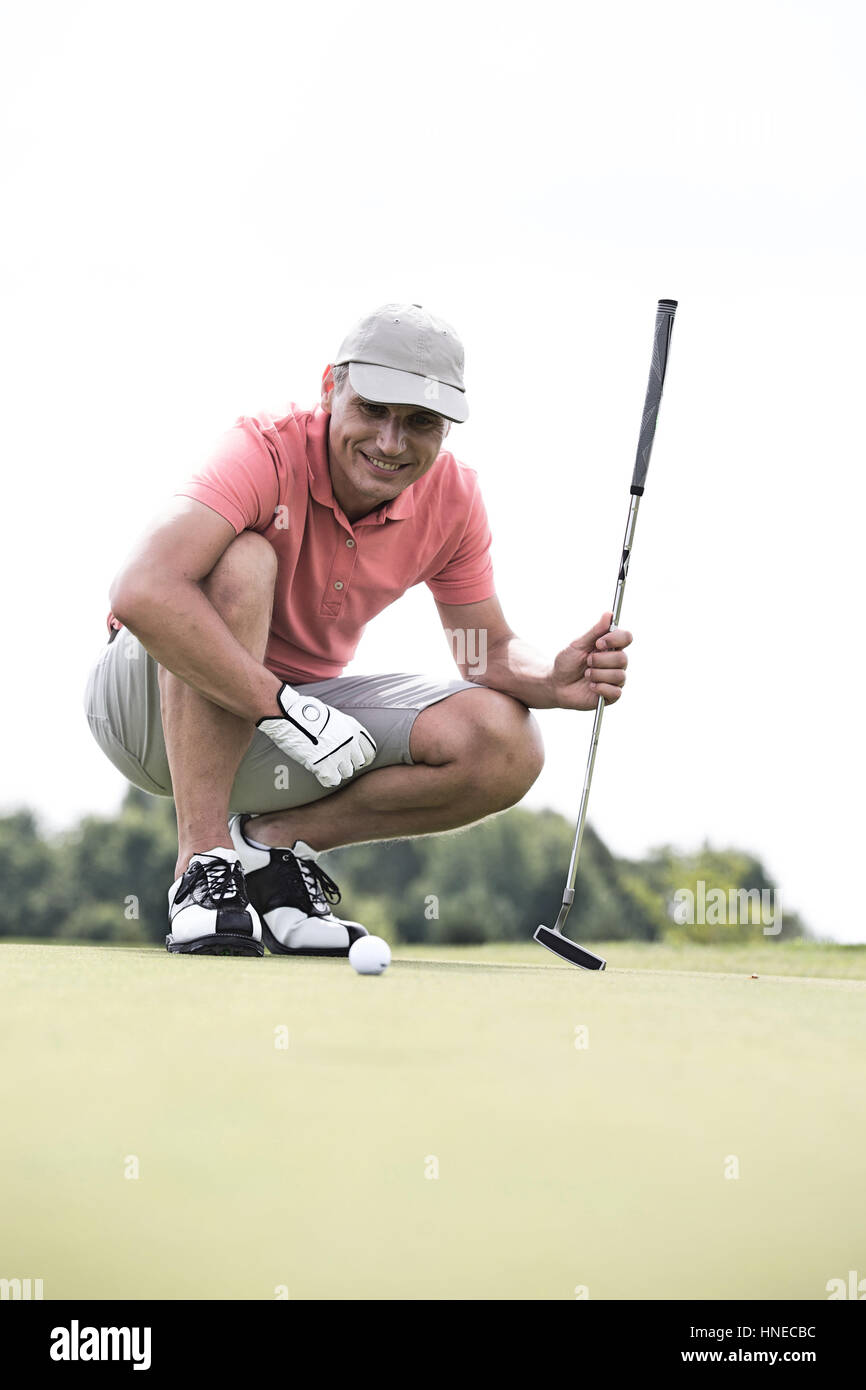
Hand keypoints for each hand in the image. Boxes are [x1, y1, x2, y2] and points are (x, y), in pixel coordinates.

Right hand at [257, 684, 376, 788]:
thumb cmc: (305, 712)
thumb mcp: (332, 716)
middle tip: (334, 761)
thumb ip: (343, 729)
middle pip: (358, 764)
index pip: (370, 751)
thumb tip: (345, 740)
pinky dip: (325, 778)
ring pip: (346, 773)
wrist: (288, 716)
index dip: (362, 758)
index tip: (354, 760)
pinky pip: (332, 781)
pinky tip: (318, 771)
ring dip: (336, 771)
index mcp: (353, 728)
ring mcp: (339, 755)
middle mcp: (350, 742)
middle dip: (347, 763)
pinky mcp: (325, 767)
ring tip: (324, 764)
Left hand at [550, 612, 631, 710]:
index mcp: (611, 647)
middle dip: (600, 660)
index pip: (626, 638)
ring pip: (619, 675)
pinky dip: (600, 688)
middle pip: (623, 658)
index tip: (598, 643)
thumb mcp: (578, 644)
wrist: (556, 684)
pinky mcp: (612, 695)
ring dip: (598, 674)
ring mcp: (615, 679)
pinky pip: (615, 692)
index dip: (615, 639)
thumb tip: (609, 614)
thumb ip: (594, 631)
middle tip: (587, 662)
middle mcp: (616, 662)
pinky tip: (591, 686)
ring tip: (586, 674)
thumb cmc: (567, 662)